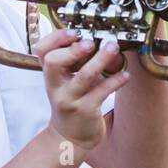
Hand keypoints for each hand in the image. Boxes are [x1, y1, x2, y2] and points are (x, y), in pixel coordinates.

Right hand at [33, 28, 129, 157]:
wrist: (70, 135)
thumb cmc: (71, 101)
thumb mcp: (66, 80)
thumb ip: (75, 61)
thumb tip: (99, 38)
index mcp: (50, 74)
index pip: (42, 51)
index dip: (55, 38)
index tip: (73, 31)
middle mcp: (55, 86)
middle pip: (53, 62)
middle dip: (72, 49)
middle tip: (90, 42)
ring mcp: (69, 99)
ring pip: (83, 77)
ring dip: (100, 60)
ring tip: (113, 47)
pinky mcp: (86, 110)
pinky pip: (101, 92)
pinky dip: (115, 81)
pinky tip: (125, 75)